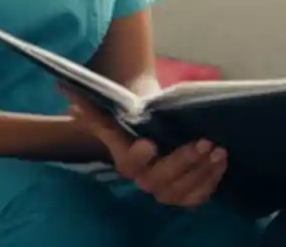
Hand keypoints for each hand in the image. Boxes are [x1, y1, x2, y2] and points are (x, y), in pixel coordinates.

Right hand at [66, 92, 227, 207]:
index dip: (138, 157)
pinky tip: (221, 163)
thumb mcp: (115, 109)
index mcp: (126, 160)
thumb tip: (65, 88)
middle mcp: (143, 180)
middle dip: (183, 162)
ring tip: (218, 150)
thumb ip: (93, 103)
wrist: (154, 131)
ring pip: (182, 190)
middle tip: (203, 142)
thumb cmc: (135, 118)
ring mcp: (164, 190)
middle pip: (160, 180)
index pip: (128, 163)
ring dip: (202, 172)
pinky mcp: (184, 194)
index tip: (150, 143)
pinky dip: (211, 182)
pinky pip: (198, 197)